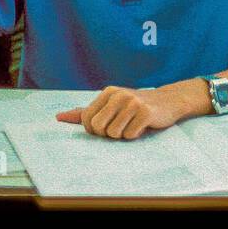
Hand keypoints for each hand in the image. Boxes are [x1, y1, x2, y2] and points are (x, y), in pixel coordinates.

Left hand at [56, 85, 186, 139]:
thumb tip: (59, 118)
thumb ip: (85, 113)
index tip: (107, 126)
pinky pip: (130, 134)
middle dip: (107, 134)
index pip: (87, 119)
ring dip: (123, 135)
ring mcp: (133, 102)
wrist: (168, 102)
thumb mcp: (110, 106)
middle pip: (98, 127)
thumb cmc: (135, 107)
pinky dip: (135, 135)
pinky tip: (142, 126)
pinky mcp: (145, 112)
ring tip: (131, 125)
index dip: (95, 130)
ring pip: (114, 133)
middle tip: (120, 127)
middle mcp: (118, 94)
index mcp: (107, 92)